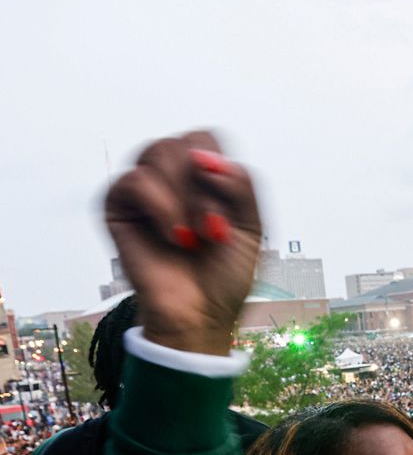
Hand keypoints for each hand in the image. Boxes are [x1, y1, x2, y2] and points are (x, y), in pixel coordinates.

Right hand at [104, 131, 261, 354]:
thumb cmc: (225, 274)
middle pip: (186, 142)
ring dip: (186, 199)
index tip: (229, 213)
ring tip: (196, 238)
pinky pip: (135, 181)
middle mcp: (172, 177)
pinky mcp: (117, 206)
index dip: (222, 169)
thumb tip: (203, 156)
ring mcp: (144, 190)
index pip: (206, 140)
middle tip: (214, 231)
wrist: (202, 313)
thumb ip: (241, 183)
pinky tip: (177, 238)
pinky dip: (162, 208)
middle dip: (206, 189)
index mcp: (203, 176)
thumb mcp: (253, 226)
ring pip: (160, 152)